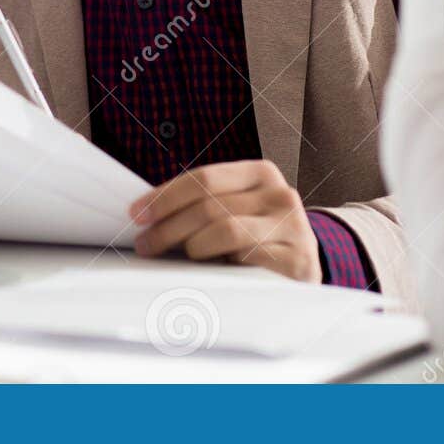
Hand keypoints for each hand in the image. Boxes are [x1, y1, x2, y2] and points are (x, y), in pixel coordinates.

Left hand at [129, 160, 320, 281]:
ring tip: (172, 257)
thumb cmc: (259, 236)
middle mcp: (280, 194)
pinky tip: (206, 271)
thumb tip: (148, 214)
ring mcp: (292, 226)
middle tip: (145, 243)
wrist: (306, 265)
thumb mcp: (236, 210)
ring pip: (225, 230)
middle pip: (210, 205)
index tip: (137, 213)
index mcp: (261, 173)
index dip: (166, 195)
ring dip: (189, 245)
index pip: (205, 177)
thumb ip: (203, 205)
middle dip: (168, 225)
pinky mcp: (298, 260)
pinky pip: (247, 259)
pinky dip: (219, 265)